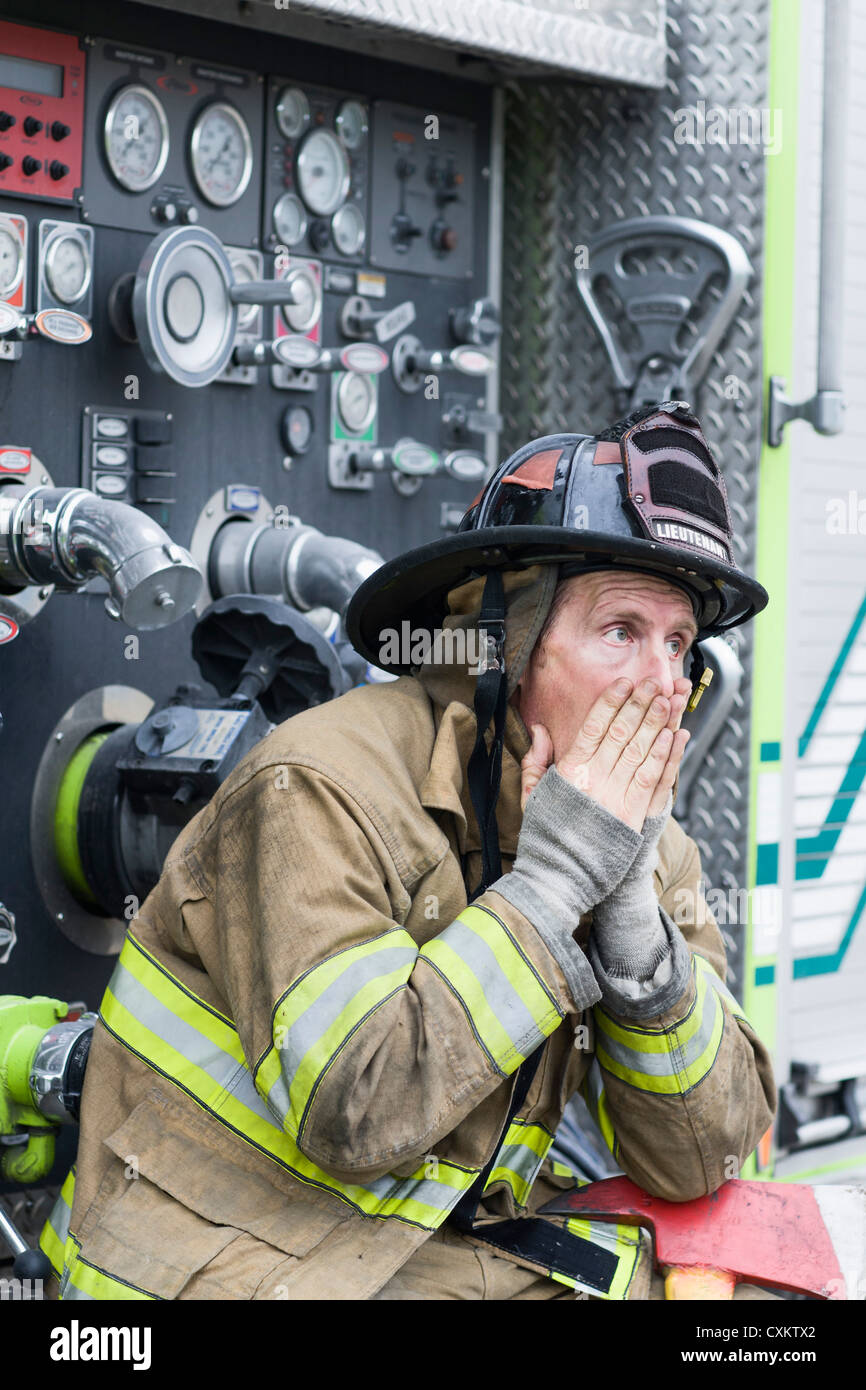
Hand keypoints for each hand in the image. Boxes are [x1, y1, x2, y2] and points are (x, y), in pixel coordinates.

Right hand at [521, 677, 691, 831]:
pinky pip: (652, 780)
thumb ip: (535, 761)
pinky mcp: (633, 818)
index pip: (594, 727)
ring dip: (656, 724)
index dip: (611, 703)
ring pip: (640, 751)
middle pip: (621, 733)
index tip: (624, 683)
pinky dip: (664, 757)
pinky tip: (674, 737)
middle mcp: (594, 780)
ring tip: (668, 700)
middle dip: (639, 705)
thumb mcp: (531, 795)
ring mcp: (615, 798)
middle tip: (654, 682)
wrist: (558, 877)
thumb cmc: (544, 836)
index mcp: (570, 771)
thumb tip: (539, 729)